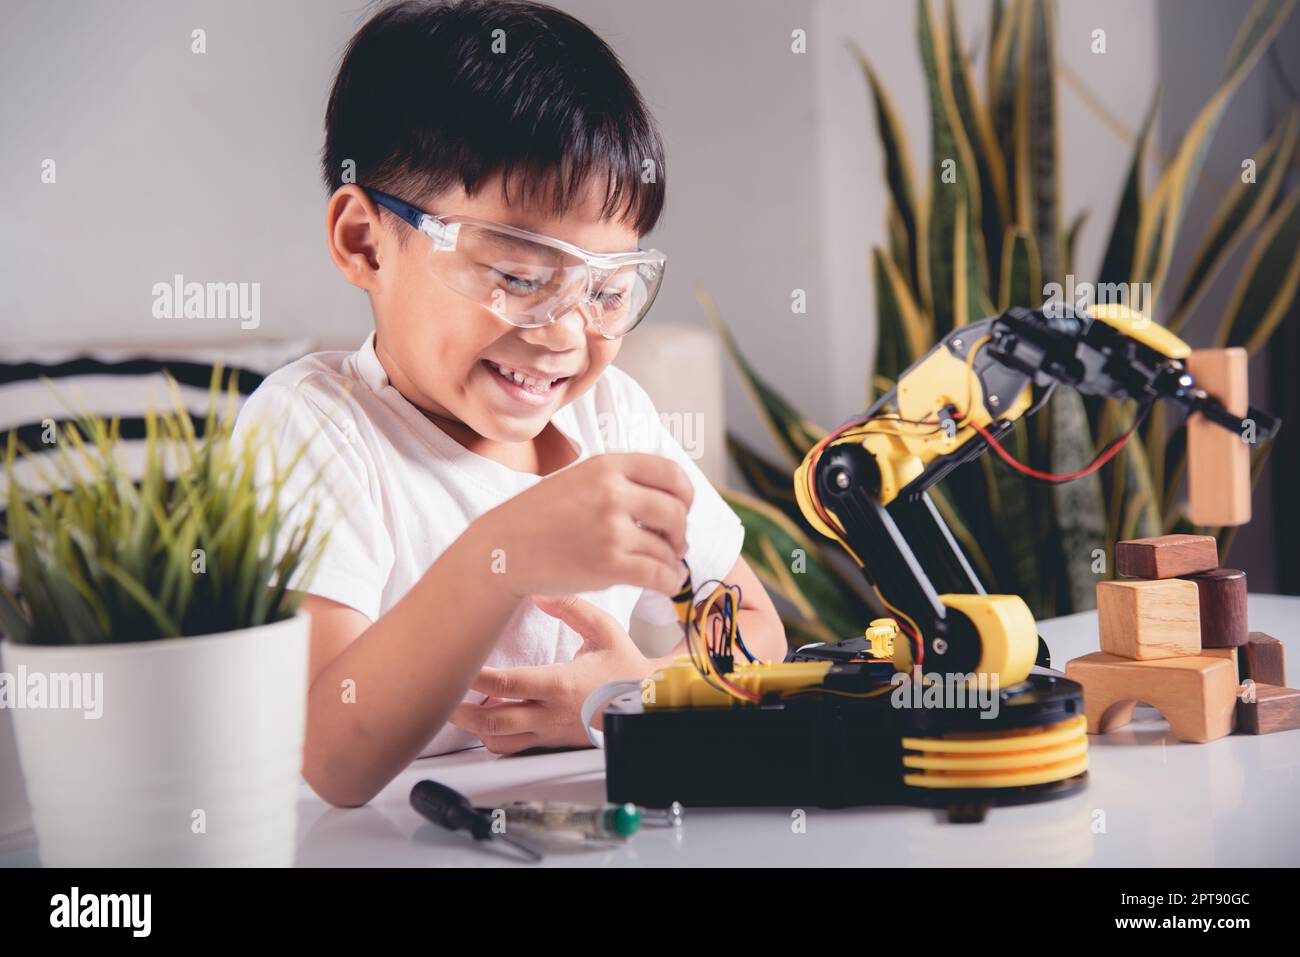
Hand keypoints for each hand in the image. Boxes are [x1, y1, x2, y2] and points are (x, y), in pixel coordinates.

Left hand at [449, 594, 653, 753]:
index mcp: (561, 683)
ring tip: (463, 707)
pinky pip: (515, 747)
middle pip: (492, 720)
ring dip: (476, 726)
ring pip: (499, 740)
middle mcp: (551, 712)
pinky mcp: (552, 743)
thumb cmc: (627, 668)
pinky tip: (492, 718)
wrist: (650, 705)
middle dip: (460, 711)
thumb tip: (540, 591)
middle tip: (443, 694)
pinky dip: (496, 737)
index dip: (473, 678)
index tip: (457, 665)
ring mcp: (550, 732)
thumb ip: (572, 608)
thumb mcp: (604, 631)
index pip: (505, 684)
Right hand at [471, 453, 692, 599]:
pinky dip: (669, 582)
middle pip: (676, 511)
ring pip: (668, 548)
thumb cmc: (541, 517)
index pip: (670, 472)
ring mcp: (610, 529)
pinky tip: (664, 584)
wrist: (502, 549)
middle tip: (674, 544)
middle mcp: (611, 493)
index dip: (686, 493)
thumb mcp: (580, 479)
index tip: (683, 508)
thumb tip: (674, 502)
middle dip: (680, 532)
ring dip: (672, 561)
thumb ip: (621, 481)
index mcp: (606, 466)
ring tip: (664, 566)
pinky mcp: (608, 565)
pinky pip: (659, 574)